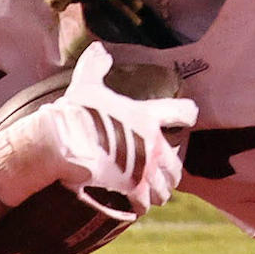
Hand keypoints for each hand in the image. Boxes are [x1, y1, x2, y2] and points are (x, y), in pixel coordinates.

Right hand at [0, 44, 196, 218]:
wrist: (66, 144)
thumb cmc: (78, 113)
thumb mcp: (86, 84)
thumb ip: (95, 66)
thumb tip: (98, 48)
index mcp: (147, 117)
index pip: (182, 112)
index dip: (186, 114)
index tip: (188, 117)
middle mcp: (154, 145)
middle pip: (176, 164)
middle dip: (170, 171)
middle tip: (161, 174)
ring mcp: (146, 170)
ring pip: (166, 188)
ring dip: (160, 191)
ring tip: (152, 194)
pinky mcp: (133, 190)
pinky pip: (146, 203)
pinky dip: (142, 205)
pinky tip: (136, 206)